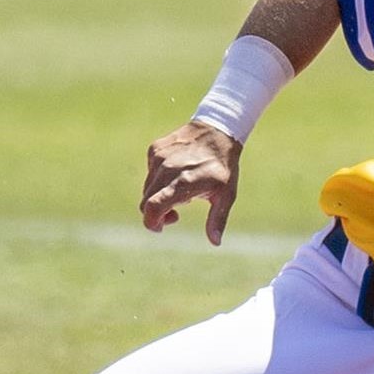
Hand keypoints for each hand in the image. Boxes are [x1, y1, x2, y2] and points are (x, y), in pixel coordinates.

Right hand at [140, 122, 242, 244]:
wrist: (217, 131)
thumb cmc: (223, 167)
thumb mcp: (226, 195)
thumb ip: (217, 219)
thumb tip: (215, 242)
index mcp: (184, 183)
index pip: (154, 206)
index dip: (152, 222)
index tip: (161, 227)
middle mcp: (168, 170)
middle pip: (146, 201)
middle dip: (156, 214)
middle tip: (175, 215)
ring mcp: (159, 158)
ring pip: (147, 188)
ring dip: (157, 198)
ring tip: (179, 195)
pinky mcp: (154, 150)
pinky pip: (149, 174)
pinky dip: (158, 181)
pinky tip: (176, 176)